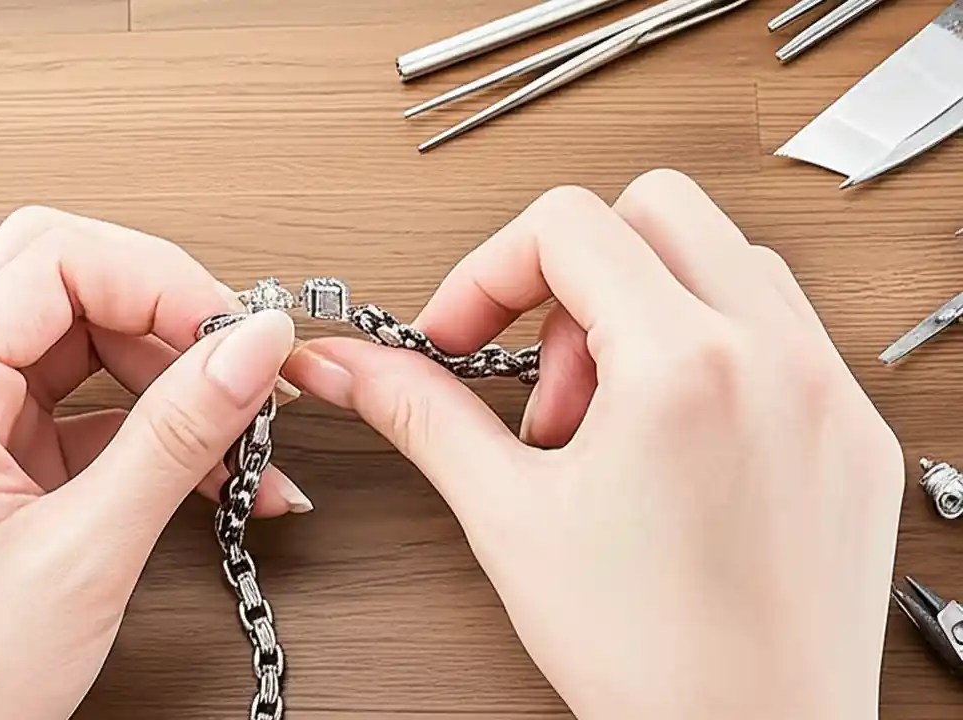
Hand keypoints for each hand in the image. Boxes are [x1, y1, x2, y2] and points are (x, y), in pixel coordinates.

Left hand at [0, 206, 305, 718]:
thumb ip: (176, 435)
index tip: (234, 331)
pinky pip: (87, 411)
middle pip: (63, 280)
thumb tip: (250, 346)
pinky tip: (214, 470)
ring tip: (242, 434)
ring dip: (170, 375)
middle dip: (163, 307)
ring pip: (82, 343)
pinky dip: (155, 429)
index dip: (158, 279)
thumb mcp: (86, 553)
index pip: (52, 261)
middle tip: (235, 357)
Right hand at [286, 170, 902, 719]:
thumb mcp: (508, 517)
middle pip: (656, 210)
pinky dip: (712, 350)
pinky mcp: (855, 427)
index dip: (488, 271)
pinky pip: (782, 327)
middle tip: (550, 377)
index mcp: (684, 368)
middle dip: (576, 276)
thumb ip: (423, 414)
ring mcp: (829, 389)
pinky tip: (672, 440)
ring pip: (725, 258)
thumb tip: (353, 365)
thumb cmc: (648, 660)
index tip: (465, 335)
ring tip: (611, 421)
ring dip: (647, 309)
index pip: (568, 224)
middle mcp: (775, 357)